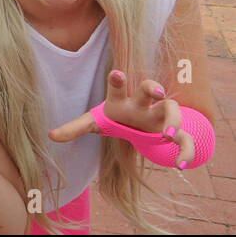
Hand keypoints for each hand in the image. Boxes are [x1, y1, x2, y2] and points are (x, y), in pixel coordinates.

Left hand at [48, 70, 194, 166]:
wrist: (142, 125)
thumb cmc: (116, 118)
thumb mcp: (96, 122)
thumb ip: (75, 127)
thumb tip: (50, 136)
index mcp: (121, 100)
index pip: (118, 86)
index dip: (117, 79)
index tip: (116, 72)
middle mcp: (142, 103)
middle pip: (148, 88)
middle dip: (152, 87)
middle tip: (155, 91)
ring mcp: (159, 115)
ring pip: (172, 108)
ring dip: (174, 119)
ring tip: (168, 135)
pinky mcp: (174, 131)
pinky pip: (185, 138)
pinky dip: (186, 150)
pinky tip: (181, 165)